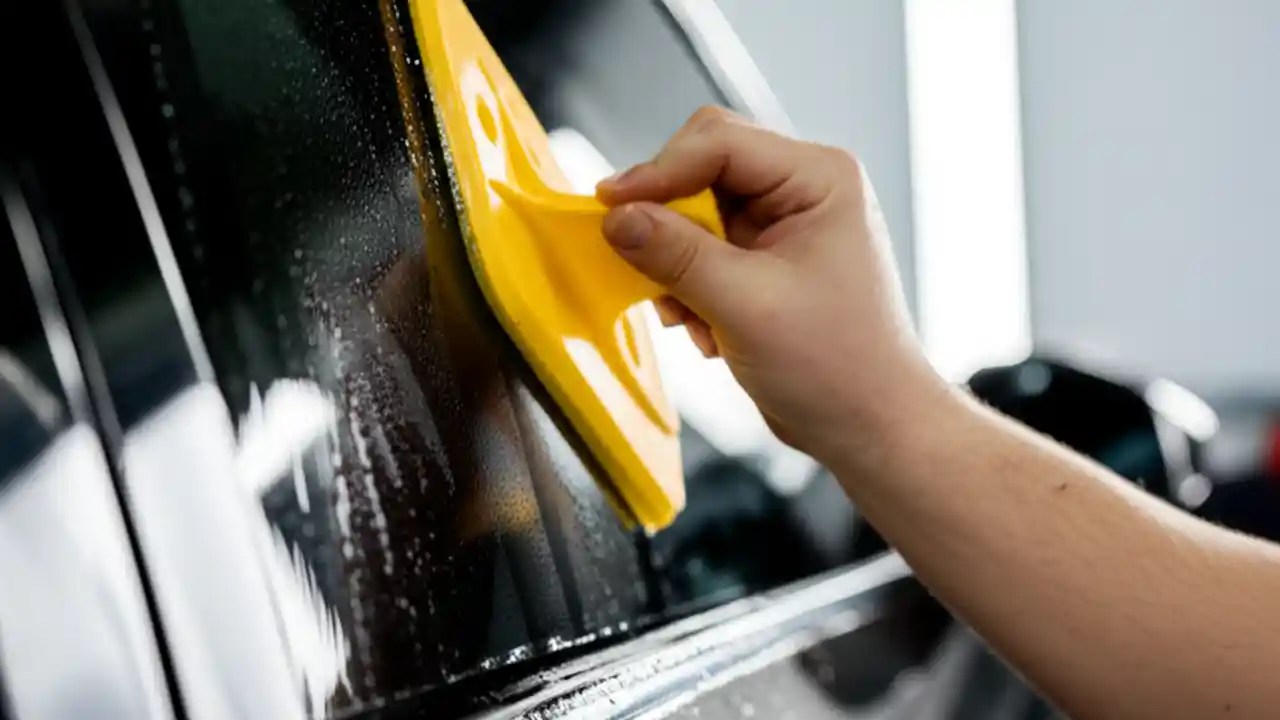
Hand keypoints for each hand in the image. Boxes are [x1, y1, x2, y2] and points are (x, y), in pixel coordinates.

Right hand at [597, 107, 946, 468]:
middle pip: (701, 168)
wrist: (870, 426)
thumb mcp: (746, 306)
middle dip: (668, 220)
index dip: (658, 170)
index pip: (719, 142)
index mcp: (819, 178)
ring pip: (693, 212)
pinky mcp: (762, 261)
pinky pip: (699, 251)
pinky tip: (708, 329)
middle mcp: (802, 190)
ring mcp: (781, 225)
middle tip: (646, 264)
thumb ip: (676, 255)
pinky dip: (688, 288)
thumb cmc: (841, 367)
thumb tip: (618, 218)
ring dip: (676, 264)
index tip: (610, 205)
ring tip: (694, 316)